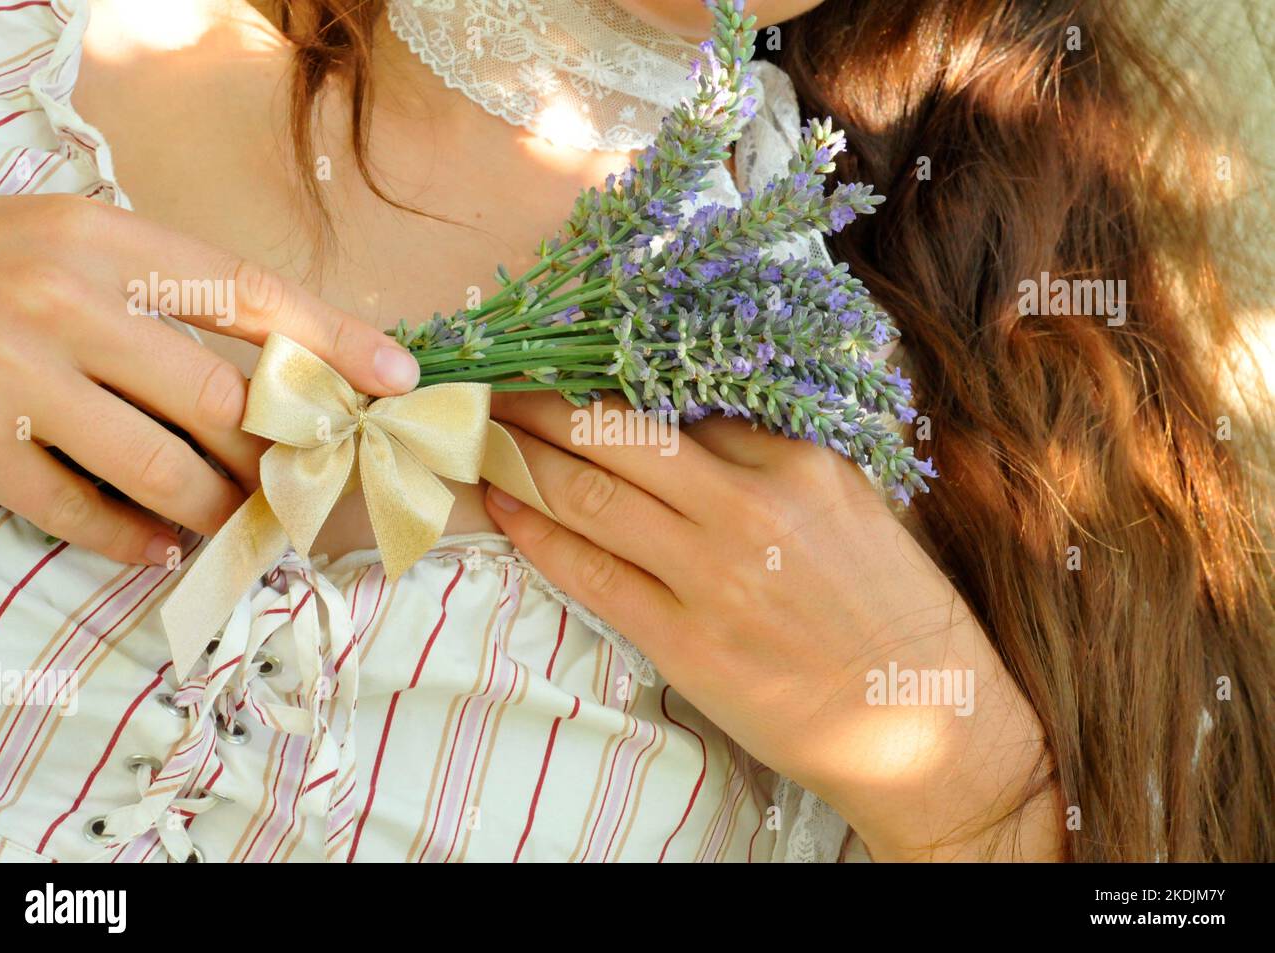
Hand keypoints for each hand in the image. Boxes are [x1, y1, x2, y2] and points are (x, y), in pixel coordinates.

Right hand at [0, 195, 418, 564]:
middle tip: (311, 482)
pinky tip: (164, 547)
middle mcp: (64, 300)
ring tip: (242, 521)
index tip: (398, 378)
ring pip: (161, 467)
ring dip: (218, 506)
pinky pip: (80, 512)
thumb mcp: (76, 244)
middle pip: (218, 397)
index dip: (334, 340)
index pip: (249, 293)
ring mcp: (13, 377)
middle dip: (278, 452)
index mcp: (104, 239)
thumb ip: (167, 294)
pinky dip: (134, 539)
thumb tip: (288, 361)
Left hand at [485, 391, 1058, 859]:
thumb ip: (772, 455)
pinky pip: (590, 574)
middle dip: (541, 400)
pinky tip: (504, 504)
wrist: (924, 722)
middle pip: (617, 433)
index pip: (678, 396)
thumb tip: (683, 416)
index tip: (559, 353)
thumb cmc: (888, 606)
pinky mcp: (686, 642)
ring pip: (589, 496)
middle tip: (493, 377)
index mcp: (797, 460)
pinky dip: (536, 532)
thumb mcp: (850, 502)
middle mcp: (749, 506)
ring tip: (480, 431)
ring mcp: (713, 576)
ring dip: (521, 457)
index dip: (606, 372)